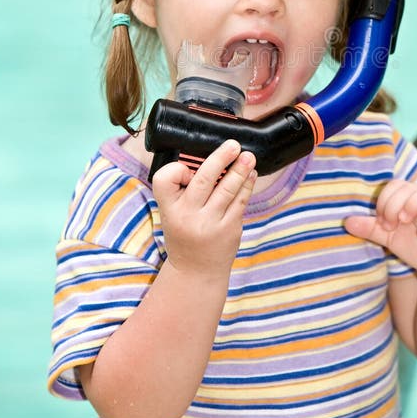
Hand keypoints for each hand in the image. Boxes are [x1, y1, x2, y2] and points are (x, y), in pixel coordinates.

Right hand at [152, 139, 256, 276]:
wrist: (195, 272)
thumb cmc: (183, 235)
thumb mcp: (171, 215)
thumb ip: (182, 191)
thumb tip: (211, 160)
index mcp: (169, 209)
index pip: (165, 180)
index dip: (176, 170)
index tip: (187, 167)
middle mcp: (188, 215)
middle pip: (204, 179)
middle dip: (220, 158)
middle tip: (233, 145)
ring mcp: (211, 223)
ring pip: (228, 189)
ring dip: (240, 169)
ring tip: (249, 157)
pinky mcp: (230, 228)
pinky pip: (241, 201)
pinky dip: (247, 185)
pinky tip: (251, 175)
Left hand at [344, 180, 416, 289]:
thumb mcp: (391, 238)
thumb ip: (371, 228)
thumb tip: (346, 221)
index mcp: (414, 199)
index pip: (398, 185)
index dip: (385, 200)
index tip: (380, 221)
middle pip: (413, 187)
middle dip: (395, 205)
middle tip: (388, 225)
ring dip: (416, 203)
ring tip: (403, 221)